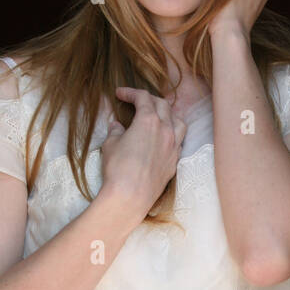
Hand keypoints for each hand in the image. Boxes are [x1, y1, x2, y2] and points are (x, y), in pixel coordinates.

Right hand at [98, 87, 186, 223]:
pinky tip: (162, 139)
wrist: (130, 196)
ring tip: (159, 117)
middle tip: (136, 102)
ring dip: (168, 115)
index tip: (120, 94)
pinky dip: (172, 135)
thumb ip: (115, 131)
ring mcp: (173, 147)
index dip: (130, 92)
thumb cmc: (118, 168)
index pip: (143, 98)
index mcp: (149, 120)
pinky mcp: (174, 162)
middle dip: (149, 100)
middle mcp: (166, 130)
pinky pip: (179, 142)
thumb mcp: (110, 145)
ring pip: (178, 122)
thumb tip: (117, 126)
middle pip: (163, 105)